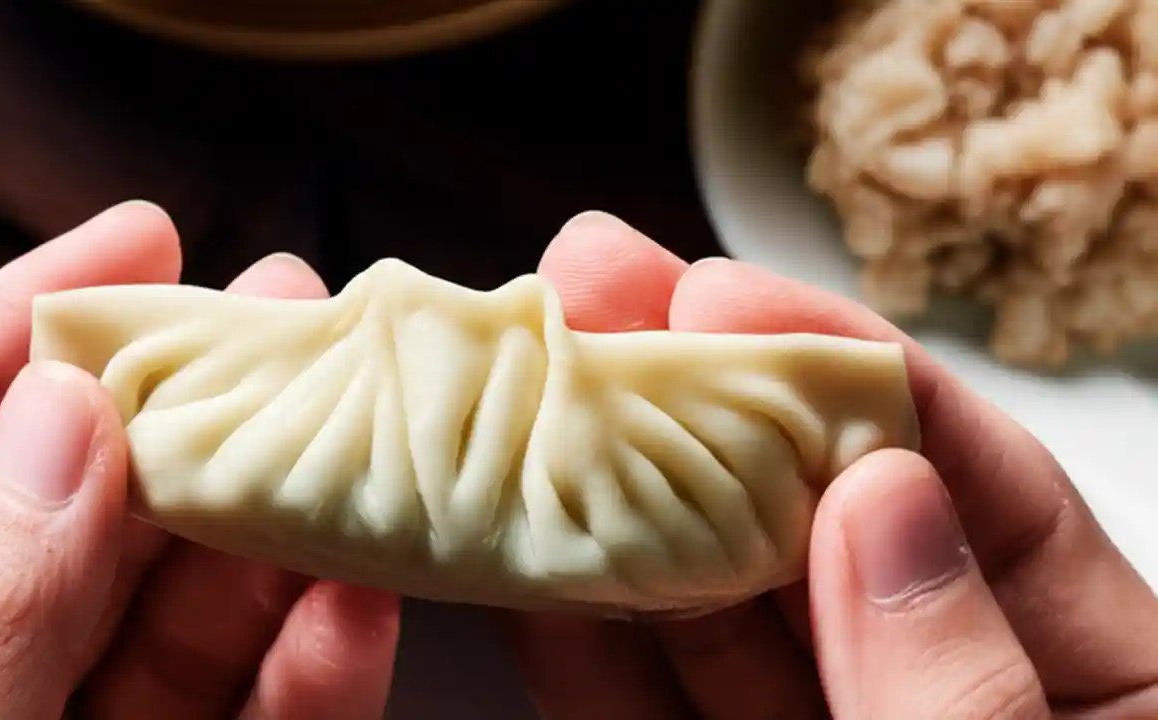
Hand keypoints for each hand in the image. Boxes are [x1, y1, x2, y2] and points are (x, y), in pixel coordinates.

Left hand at [0, 202, 398, 718]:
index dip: (26, 327)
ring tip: (358, 443)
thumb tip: (64, 422)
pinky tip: (362, 604)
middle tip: (283, 324)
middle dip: (194, 411)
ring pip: (198, 612)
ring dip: (283, 530)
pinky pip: (266, 718)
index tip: (139, 238)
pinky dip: (323, 667)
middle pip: (96, 509)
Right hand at [501, 211, 1157, 718]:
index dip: (851, 372)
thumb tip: (881, 498)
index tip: (723, 295)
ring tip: (535, 395)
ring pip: (713, 614)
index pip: (976, 485)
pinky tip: (526, 566)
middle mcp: (933, 689)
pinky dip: (583, 647)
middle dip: (705, 399)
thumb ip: (963, 679)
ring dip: (619, 502)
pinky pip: (647, 716)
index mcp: (1086, 679)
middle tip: (597, 286)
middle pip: (813, 523)